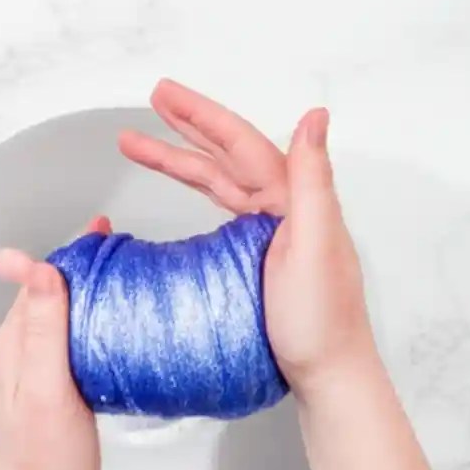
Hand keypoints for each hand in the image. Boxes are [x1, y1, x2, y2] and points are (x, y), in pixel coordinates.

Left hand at [0, 219, 105, 469]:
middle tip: (121, 245)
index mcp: (12, 342)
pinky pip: (70, 337)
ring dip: (89, 290)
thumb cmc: (46, 456)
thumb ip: (45, 330)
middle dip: (82, 263)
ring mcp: (33, 365)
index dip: (71, 252)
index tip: (101, 230)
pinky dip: (93, 320)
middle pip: (50, 291)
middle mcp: (16, 347)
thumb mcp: (47, 388)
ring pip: (61, 312)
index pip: (39, 280)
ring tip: (124, 273)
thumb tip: (44, 270)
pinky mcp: (52, 382)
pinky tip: (116, 323)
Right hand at [119, 80, 371, 404]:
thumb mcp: (316, 245)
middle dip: (187, 128)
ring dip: (184, 160)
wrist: (328, 374)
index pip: (241, 144)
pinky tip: (189, 189)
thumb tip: (314, 116)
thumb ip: (312, 179)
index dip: (202, 116)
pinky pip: (225, 210)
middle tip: (151, 102)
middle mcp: (285, 209)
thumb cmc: (320, 320)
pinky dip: (202, 192)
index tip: (163, 96)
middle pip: (228, 156)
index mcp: (295, 200)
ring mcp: (273, 233)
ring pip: (221, 182)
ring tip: (140, 146)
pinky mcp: (259, 258)